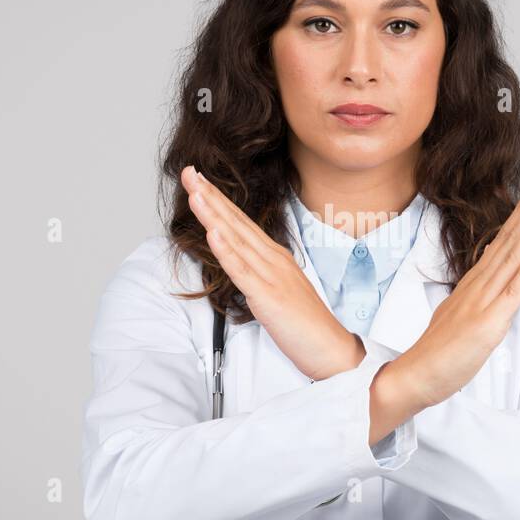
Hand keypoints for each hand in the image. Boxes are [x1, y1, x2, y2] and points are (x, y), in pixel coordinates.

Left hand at [181, 165, 362, 380]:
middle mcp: (273, 259)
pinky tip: (213, 232)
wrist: (330, 347)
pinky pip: (242, 270)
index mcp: (275, 257)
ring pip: (235, 239)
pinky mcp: (267, 295)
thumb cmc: (306, 324)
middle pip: (236, 222)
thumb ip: (260, 273)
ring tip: (196, 191)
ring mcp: (271, 275)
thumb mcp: (280, 289)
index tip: (200, 181)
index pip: (241, 223)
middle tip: (189, 172)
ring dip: (214, 213)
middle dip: (210, 196)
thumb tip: (242, 263)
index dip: (219, 201)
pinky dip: (226, 249)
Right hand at [381, 174, 519, 412]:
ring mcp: (482, 303)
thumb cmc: (437, 351)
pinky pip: (510, 294)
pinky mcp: (487, 324)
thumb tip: (493, 261)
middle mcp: (478, 286)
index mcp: (474, 284)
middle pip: (510, 240)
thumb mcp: (460, 311)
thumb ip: (477, 288)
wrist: (413, 375)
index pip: (502, 242)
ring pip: (511, 258)